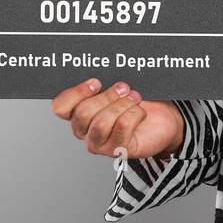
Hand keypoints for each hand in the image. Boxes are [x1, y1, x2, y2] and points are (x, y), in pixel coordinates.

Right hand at [50, 78, 183, 160]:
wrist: (162, 120)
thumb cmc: (134, 103)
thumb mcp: (115, 88)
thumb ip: (102, 84)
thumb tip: (101, 72)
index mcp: (77, 113)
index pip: (60, 107)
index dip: (76, 93)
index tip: (96, 82)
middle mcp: (84, 131)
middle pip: (83, 113)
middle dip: (107, 96)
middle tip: (124, 87)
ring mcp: (99, 143)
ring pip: (101, 122)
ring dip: (121, 105)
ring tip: (134, 98)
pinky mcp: (118, 150)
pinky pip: (122, 127)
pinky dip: (134, 113)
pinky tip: (140, 112)